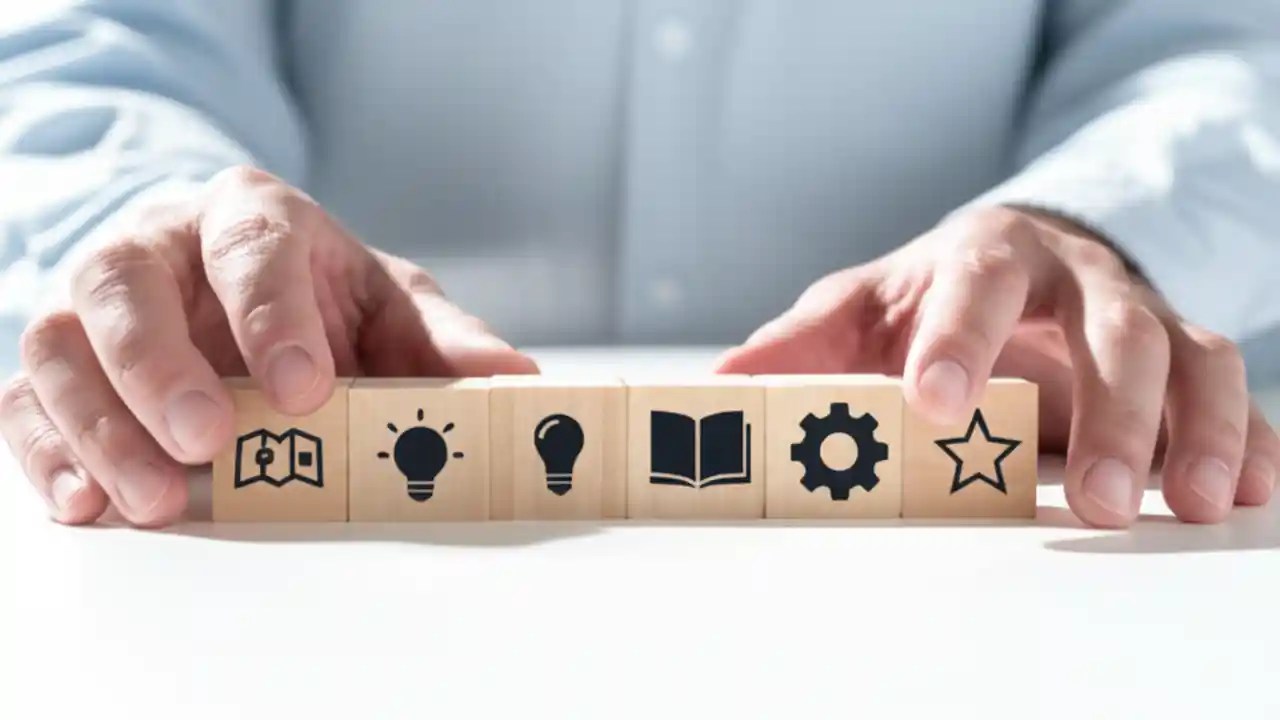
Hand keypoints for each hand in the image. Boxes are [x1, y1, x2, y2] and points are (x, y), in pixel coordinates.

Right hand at [2, 166, 535, 526]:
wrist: (236, 270)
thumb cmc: (315, 290)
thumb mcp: (385, 301)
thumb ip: (441, 340)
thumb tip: (514, 380)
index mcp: (250, 214)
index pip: (251, 247)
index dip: (273, 317)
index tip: (304, 389)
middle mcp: (157, 243)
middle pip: (127, 282)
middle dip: (161, 366)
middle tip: (208, 442)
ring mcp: (96, 299)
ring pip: (62, 342)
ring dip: (99, 425)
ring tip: (154, 500)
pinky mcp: (64, 356)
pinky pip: (28, 396)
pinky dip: (49, 451)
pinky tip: (85, 503)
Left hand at [717, 206, 1277, 526]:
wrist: (1019, 257)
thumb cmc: (930, 293)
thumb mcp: (860, 309)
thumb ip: (800, 346)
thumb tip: (716, 383)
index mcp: (986, 255)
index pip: (978, 283)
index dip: (960, 340)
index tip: (934, 404)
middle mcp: (1075, 278)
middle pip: (1114, 326)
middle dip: (1110, 412)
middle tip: (1097, 503)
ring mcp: (1138, 313)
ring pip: (1191, 354)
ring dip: (1198, 429)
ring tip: (1192, 505)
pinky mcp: (1181, 355)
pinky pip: (1231, 387)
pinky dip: (1248, 436)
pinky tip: (1248, 490)